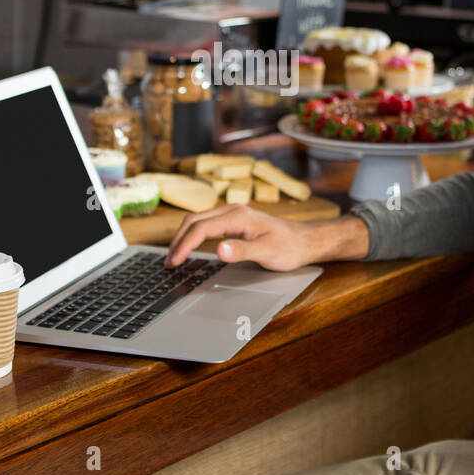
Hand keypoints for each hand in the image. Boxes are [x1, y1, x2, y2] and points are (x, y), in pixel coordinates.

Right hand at [165, 206, 365, 271]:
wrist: (305, 241)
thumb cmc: (289, 247)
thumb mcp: (266, 252)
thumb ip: (241, 251)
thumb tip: (218, 250)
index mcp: (237, 216)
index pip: (200, 228)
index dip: (184, 245)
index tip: (174, 262)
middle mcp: (232, 211)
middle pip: (194, 221)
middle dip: (177, 241)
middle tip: (168, 263)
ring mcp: (232, 215)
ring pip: (198, 222)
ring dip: (183, 237)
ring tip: (174, 257)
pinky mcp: (234, 221)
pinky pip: (206, 225)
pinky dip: (193, 236)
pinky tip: (190, 248)